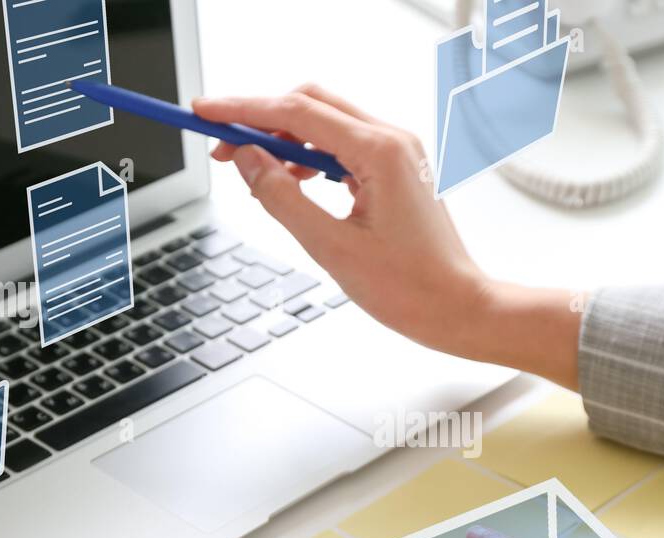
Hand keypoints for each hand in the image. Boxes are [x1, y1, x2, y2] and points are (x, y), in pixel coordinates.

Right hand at [193, 86, 582, 387]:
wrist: (458, 308)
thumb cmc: (411, 288)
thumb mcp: (331, 247)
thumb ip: (282, 198)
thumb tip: (247, 161)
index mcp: (381, 152)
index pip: (296, 112)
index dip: (243, 110)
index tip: (205, 112)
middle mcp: (393, 141)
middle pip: (311, 104)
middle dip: (261, 118)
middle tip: (220, 143)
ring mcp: (398, 153)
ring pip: (326, 123)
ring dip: (284, 140)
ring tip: (250, 171)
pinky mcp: (397, 170)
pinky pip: (344, 146)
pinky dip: (310, 156)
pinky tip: (291, 182)